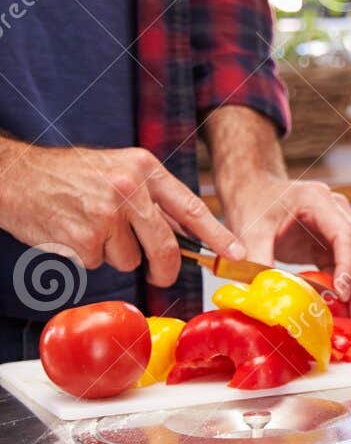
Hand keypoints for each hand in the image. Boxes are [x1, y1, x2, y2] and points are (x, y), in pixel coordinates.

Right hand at [0, 143, 244, 287]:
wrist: (18, 176)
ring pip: (129, 259)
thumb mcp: (121, 169)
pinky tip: (73, 231)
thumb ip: (153, 197)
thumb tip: (190, 234)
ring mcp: (106, 215)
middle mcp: (129, 189)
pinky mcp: (83, 238)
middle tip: (162, 275)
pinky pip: (100, 263)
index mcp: (145, 168)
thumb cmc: (72, 175)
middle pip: (165, 246)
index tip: (237, 253)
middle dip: (166, 268)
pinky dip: (89, 255)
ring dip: (114, 253)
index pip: (192, 208)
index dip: (218, 235)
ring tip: (90, 226)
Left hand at [220, 174, 350, 315]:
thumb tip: (263, 293)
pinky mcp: (333, 242)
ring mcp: (340, 226)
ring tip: (350, 313)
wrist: (253, 190)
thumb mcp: (251, 229)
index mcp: (319, 200)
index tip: (341, 293)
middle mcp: (338, 211)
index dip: (348, 266)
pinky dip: (347, 285)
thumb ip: (258, 258)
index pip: (347, 235)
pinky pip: (349, 265)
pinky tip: (338, 304)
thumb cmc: (253, 201)